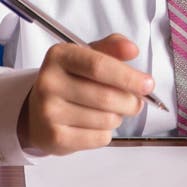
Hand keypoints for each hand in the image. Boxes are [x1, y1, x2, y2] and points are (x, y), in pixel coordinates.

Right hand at [17, 33, 153, 154]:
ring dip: (119, 117)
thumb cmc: (71, 81)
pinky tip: (96, 125)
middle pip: (106, 96)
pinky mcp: (54, 138)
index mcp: (60, 56)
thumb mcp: (87, 56)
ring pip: (106, 119)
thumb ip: (111, 48)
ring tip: (111, 111)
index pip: (99, 66)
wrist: (38, 112)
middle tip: (136, 102)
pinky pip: (99, 138)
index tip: (148, 84)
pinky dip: (107, 133)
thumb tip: (132, 49)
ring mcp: (49, 112)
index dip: (128, 77)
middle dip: (131, 102)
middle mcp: (49, 82)